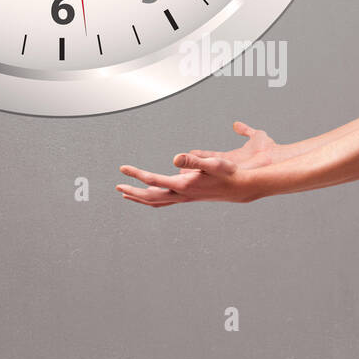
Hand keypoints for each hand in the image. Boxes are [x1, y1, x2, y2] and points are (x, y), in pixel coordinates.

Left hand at [116, 151, 255, 206]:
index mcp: (183, 185)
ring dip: (140, 197)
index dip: (136, 174)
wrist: (240, 187)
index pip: (153, 180)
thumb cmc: (228, 172)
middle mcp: (181, 194)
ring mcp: (184, 198)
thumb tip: (175, 158)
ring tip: (126, 193)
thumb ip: (192, 160)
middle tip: (117, 185)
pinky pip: (165, 201)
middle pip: (150, 196)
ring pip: (157, 201)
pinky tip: (151, 193)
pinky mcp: (188, 197)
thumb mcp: (212, 162)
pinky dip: (153, 198)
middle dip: (132, 191)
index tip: (123, 168)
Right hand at [172, 120, 278, 171]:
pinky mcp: (231, 172)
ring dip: (193, 173)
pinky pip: (212, 174)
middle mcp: (229, 166)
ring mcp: (229, 170)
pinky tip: (188, 176)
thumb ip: (246, 130)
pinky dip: (200, 175)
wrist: (278, 158)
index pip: (211, 156)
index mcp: (233, 158)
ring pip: (206, 172)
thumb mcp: (255, 135)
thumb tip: (237, 125)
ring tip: (178, 175)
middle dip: (192, 167)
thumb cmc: (271, 149)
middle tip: (178, 169)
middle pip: (205, 166)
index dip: (199, 156)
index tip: (189, 154)